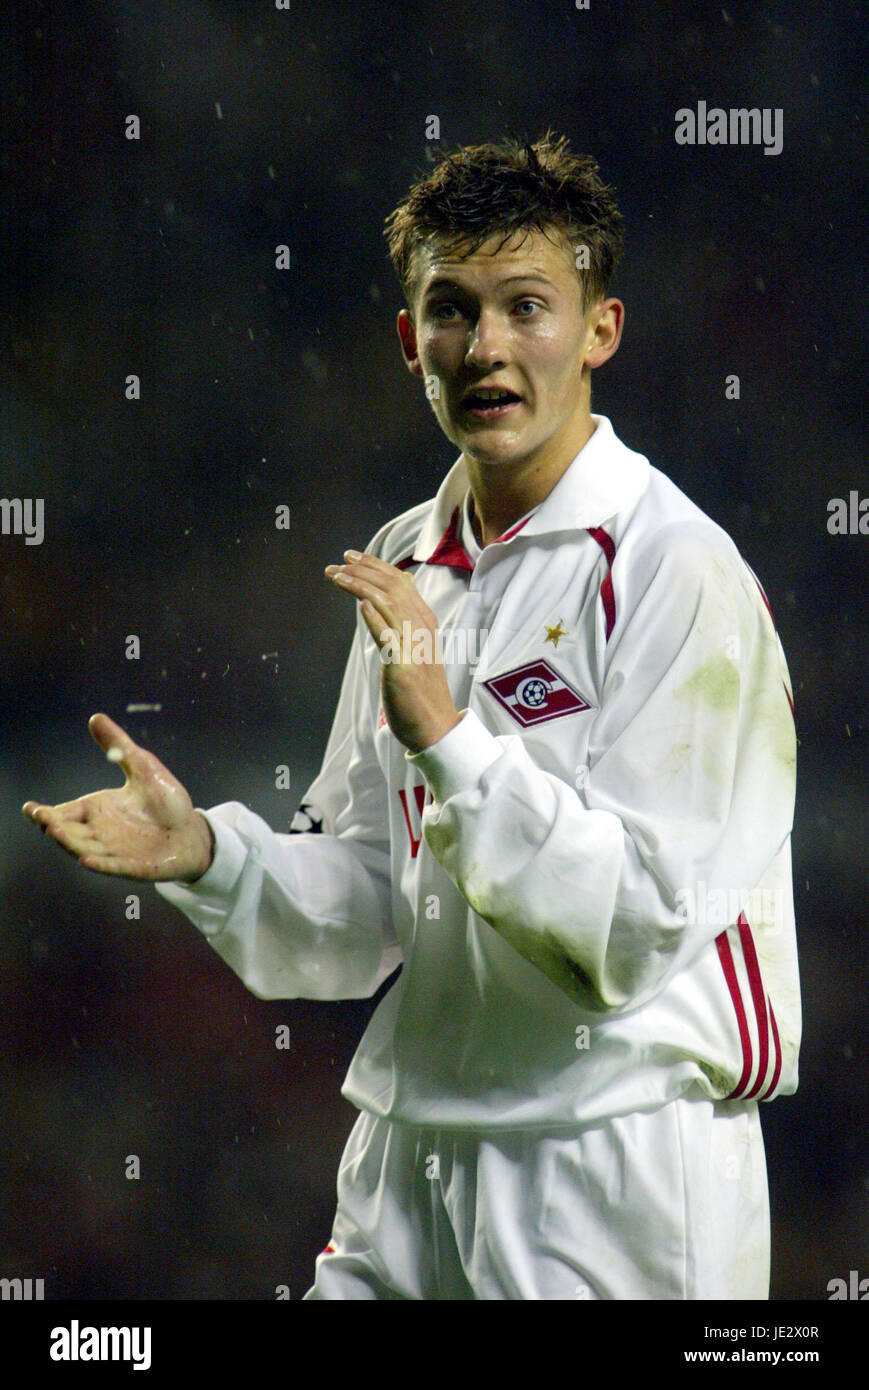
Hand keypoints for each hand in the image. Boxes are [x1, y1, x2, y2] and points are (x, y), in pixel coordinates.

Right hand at [22, 713, 214, 881]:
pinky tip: (86, 860)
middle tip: (42, 818)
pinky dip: (100, 864)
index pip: (65, 813)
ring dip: (71, 843)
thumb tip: (96, 717)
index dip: (46, 813)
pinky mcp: (135, 867)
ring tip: (56, 832)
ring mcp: (117, 851)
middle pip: (70, 832)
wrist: (193, 831)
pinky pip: (114, 866)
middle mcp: (102, 833)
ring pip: (86, 849)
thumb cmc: (166, 801)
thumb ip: (119, 746)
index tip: (31, 809)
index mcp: (98, 810)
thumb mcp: (143, 768)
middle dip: (55, 827)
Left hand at [325, 549, 462, 752]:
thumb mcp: (414, 650)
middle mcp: (421, 630)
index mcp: (424, 623)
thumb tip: (374, 603)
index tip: (352, 557)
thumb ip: (399, 626)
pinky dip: (376, 619)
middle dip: (364, 570)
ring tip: (338, 577)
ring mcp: (414, 648)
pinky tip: (361, 605)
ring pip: (389, 605)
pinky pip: (390, 638)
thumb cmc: (420, 691)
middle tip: (339, 562)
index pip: (401, 583)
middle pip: (393, 587)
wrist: (435, 726)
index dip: (376, 566)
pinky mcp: (404, 668)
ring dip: (361, 586)